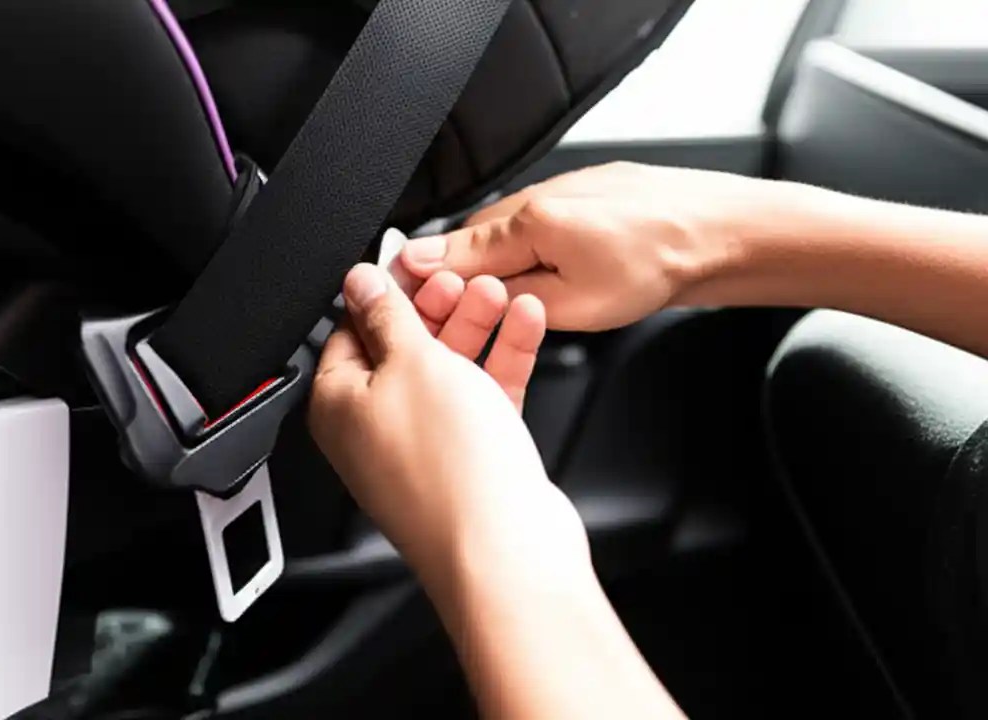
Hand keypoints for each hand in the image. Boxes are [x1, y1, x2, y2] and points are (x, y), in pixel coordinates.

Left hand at [309, 263, 587, 593]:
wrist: (505, 548)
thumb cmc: (447, 471)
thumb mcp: (412, 363)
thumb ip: (388, 315)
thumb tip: (361, 282)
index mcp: (337, 404)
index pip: (350, 328)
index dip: (384, 290)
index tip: (415, 262)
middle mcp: (375, 427)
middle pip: (401, 346)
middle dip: (436, 305)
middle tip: (462, 276)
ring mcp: (424, 445)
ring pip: (447, 369)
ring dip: (473, 325)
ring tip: (499, 290)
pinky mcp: (470, 458)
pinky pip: (482, 395)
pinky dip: (501, 359)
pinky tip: (522, 324)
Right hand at [400, 161, 784, 330]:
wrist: (719, 234)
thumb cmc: (656, 264)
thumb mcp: (567, 300)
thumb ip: (498, 289)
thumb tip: (443, 280)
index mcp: (523, 220)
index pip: (442, 253)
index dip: (417, 284)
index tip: (402, 308)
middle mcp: (531, 199)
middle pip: (467, 248)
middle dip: (459, 282)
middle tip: (465, 324)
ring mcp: (554, 195)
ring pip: (502, 240)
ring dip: (497, 271)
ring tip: (519, 306)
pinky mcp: (575, 200)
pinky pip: (532, 231)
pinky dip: (529, 257)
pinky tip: (552, 281)